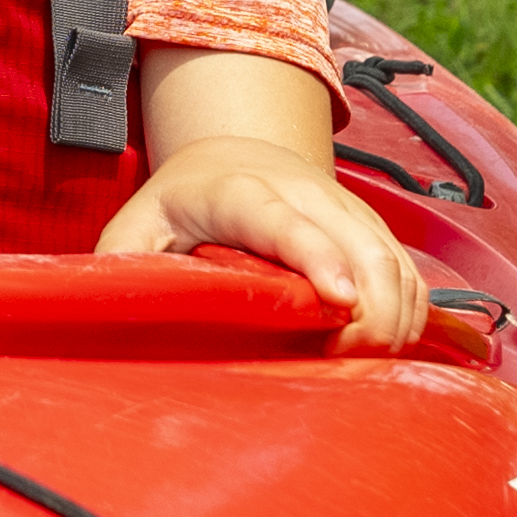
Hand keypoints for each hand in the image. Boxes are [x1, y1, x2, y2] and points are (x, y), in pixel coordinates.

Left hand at [98, 136, 428, 351]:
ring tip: (364, 362)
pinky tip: (386, 345)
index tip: (340, 301)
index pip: (283, 221)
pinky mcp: (371, 225)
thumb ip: (121, 265)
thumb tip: (106, 311)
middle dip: (371, 312)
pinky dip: (411, 313)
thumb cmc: (179, 203)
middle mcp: (302, 191)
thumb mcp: (135, 225)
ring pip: (394, 261)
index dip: (316, 257)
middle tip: (347, 364)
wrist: (231, 151)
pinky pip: (410, 272)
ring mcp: (344, 206)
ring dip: (396, 318)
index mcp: (237, 192)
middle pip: (359, 247)